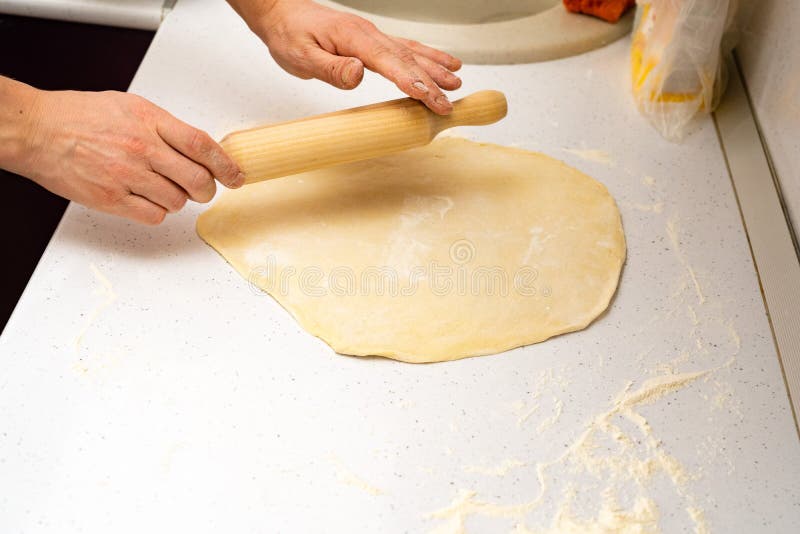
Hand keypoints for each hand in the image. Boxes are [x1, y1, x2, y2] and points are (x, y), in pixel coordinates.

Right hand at [20, 89, 242, 224]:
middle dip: (207, 189)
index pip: (201, 145)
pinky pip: (154, 215)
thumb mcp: (130, 107)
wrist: (37, 131)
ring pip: (177, 201)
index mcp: (149, 121)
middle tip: (203, 189)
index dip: (226, 165)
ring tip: (160, 188)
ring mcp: (127, 175)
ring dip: (178, 199)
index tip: (236, 176)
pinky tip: (145, 199)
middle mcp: (142, 148)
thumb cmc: (79, 116)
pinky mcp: (112, 198)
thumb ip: (165, 127)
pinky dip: (157, 212)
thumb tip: (197, 148)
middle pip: (197, 179)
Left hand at [230, 0, 461, 113]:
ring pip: (410, 53)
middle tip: (448, 104)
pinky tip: (440, 63)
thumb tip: (358, 74)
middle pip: (407, 60)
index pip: (390, 63)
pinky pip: (403, 48)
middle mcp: (368, 34)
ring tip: (456, 82)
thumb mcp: (301, 56)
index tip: (431, 99)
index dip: (412, 83)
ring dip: (434, 68)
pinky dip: (425, 56)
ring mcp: (371, 36)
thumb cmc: (288, 35)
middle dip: (431, 83)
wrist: (280, 14)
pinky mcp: (370, 41)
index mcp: (354, 38)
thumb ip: (331, 67)